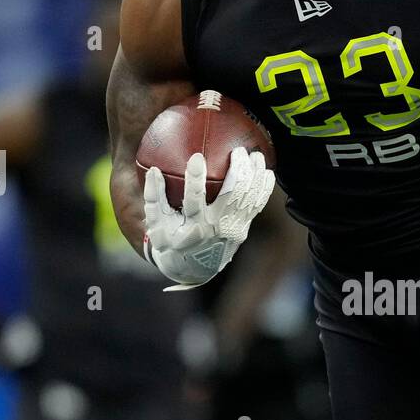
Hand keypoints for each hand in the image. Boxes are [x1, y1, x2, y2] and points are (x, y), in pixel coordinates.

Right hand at [143, 148, 273, 288]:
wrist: (193, 268)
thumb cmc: (171, 240)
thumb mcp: (156, 223)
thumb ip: (153, 197)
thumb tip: (153, 170)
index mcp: (193, 226)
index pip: (194, 200)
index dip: (195, 179)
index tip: (197, 157)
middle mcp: (216, 228)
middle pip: (232, 196)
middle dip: (239, 171)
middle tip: (238, 151)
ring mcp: (232, 229)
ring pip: (249, 199)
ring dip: (255, 175)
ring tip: (256, 155)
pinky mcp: (243, 229)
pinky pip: (257, 205)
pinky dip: (264, 187)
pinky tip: (266, 171)